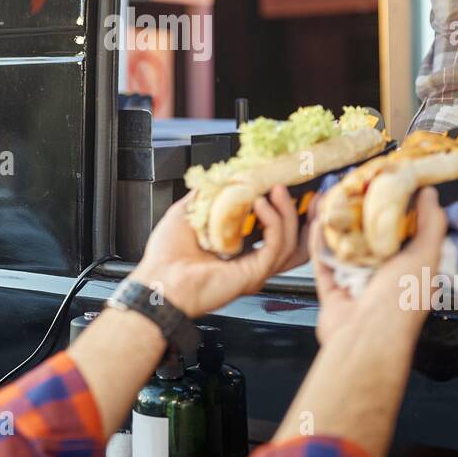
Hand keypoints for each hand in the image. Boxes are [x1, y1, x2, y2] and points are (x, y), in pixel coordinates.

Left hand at [131, 185, 302, 317]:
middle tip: (292, 187)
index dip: (281, 207)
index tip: (280, 183)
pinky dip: (273, 221)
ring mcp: (255, 268)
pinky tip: (261, 204)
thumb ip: (207, 195)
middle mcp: (250, 260)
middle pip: (291, 237)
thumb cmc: (166, 257)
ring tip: (277, 189)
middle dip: (298, 212)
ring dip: (287, 211)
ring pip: (289, 240)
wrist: (159, 279)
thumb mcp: (187, 213)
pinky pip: (275, 244)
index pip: (273, 230)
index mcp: (238, 250)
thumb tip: (219, 177)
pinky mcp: (254, 272)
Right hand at [309, 187, 446, 346]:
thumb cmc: (402, 300)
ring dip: (337, 224)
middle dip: (362, 214)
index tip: (387, 185)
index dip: (398, 210)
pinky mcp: (332, 290)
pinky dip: (319, 242)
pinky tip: (317, 221)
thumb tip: (430, 192)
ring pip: (345, 247)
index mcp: (413, 270)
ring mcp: (357, 283)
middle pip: (372, 238)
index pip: (407, 234)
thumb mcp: (426, 255)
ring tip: (331, 198)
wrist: (367, 337)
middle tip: (354, 188)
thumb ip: (430, 223)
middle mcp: (385, 276)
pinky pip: (323, 262)